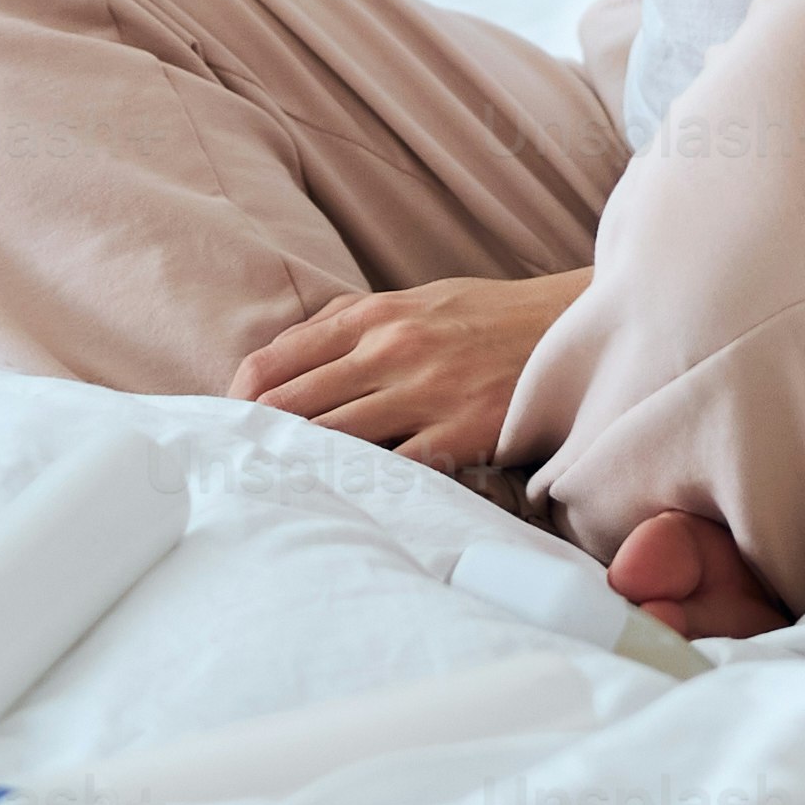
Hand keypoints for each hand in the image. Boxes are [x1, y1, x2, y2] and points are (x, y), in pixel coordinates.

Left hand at [232, 265, 585, 478]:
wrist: (576, 327)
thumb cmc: (490, 318)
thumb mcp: (417, 300)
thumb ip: (353, 324)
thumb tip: (288, 356)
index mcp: (373, 317)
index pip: (275, 361)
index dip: (239, 401)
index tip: (229, 427)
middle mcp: (391, 351)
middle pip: (292, 405)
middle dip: (258, 440)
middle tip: (236, 471)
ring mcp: (426, 394)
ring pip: (332, 439)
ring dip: (301, 468)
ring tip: (276, 494)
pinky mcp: (461, 433)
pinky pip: (396, 469)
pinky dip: (366, 487)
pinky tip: (345, 504)